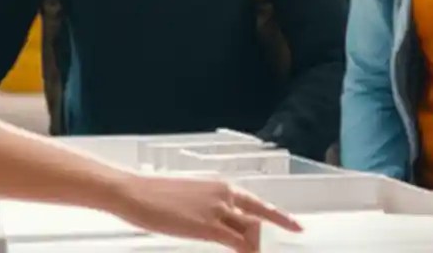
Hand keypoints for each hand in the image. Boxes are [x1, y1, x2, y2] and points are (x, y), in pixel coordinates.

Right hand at [111, 174, 301, 251]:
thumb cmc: (153, 194)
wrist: (135, 192)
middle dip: (258, 240)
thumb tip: (211, 218)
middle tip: (253, 252)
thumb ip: (206, 206)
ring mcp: (218, 210)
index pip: (258, 203)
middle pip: (257, 219)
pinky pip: (238, 244)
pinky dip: (247, 252)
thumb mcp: (188, 197)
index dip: (280, 216)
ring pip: (250, 232)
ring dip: (251, 247)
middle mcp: (225, 195)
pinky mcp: (208, 226)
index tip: (297, 225)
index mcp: (221, 186)